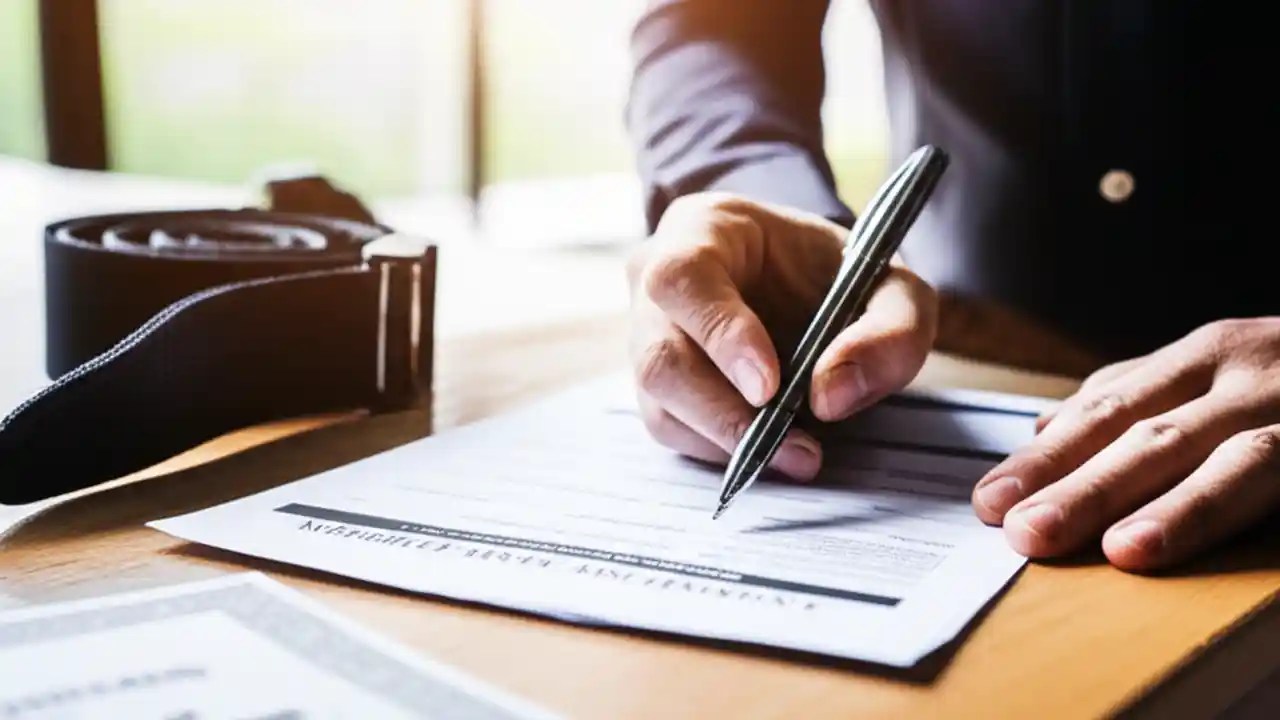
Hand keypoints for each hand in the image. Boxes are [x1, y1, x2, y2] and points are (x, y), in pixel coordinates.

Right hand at [626, 192, 937, 479]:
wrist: (809, 285)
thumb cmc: (837, 275)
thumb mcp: (890, 286)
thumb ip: (889, 331)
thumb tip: (830, 397)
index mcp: (702, 229)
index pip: (683, 278)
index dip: (721, 335)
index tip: (770, 387)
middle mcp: (654, 281)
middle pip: (660, 356)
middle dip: (724, 411)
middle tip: (796, 445)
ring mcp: (645, 336)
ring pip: (659, 403)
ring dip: (727, 440)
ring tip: (797, 455)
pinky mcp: (655, 386)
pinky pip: (670, 429)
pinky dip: (721, 448)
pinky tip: (769, 448)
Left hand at [972, 318, 1279, 571]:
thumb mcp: (1220, 367)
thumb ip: (1138, 393)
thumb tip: (1045, 426)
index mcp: (1209, 353)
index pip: (1108, 408)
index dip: (1047, 456)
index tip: (990, 498)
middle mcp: (1252, 370)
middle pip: (1149, 432)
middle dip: (1079, 484)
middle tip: (1018, 529)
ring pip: (1221, 458)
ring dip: (1158, 507)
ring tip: (1099, 548)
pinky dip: (1228, 513)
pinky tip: (1172, 544)